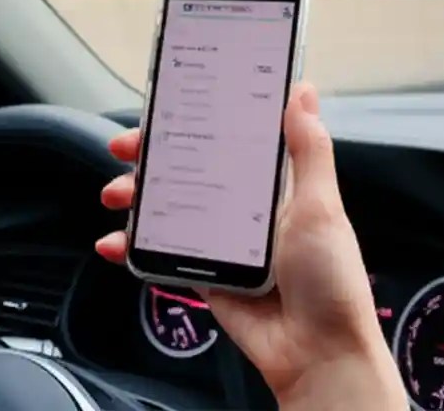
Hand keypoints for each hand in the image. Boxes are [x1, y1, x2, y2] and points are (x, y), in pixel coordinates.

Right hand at [95, 82, 406, 410]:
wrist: (316, 353)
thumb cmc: (330, 278)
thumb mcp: (321, 206)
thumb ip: (308, 150)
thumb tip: (303, 89)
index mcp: (275, 185)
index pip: (229, 140)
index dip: (196, 121)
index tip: (165, 106)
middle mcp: (245, 208)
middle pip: (189, 170)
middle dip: (152, 157)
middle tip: (123, 149)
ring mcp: (222, 242)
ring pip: (168, 209)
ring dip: (136, 199)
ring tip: (116, 197)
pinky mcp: (206, 275)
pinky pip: (163, 256)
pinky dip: (132, 248)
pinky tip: (113, 243)